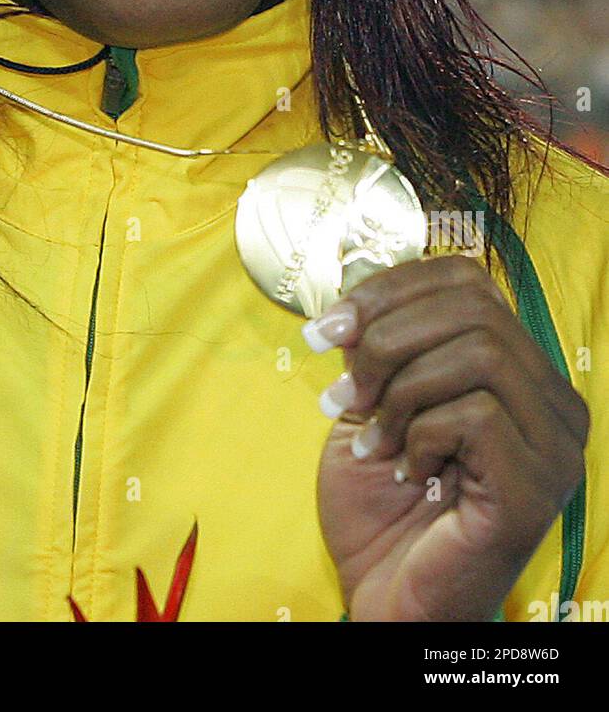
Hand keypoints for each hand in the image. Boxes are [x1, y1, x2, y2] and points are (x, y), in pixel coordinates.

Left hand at [308, 255, 588, 621]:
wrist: (387, 599)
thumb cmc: (380, 509)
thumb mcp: (369, 406)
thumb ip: (375, 347)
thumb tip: (358, 291)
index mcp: (516, 371)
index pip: (467, 281)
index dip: (391, 288)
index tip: (328, 326)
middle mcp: (551, 401)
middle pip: (475, 308)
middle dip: (388, 336)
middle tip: (342, 387)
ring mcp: (554, 444)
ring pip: (479, 352)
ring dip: (402, 388)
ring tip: (371, 437)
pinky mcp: (538, 484)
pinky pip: (477, 414)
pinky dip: (421, 433)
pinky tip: (404, 470)